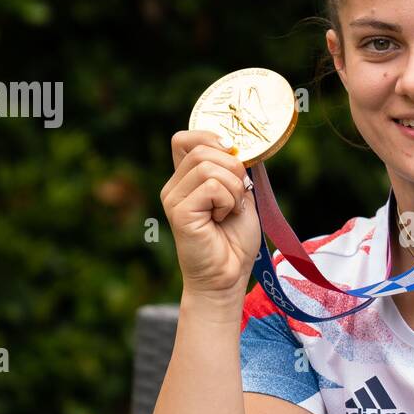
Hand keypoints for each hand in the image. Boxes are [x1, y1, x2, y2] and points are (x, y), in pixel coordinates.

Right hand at [161, 130, 263, 309]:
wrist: (228, 275)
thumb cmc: (234, 239)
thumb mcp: (240, 195)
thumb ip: (234, 169)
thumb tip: (238, 146)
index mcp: (186, 179)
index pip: (185, 138)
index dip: (211, 138)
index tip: (233, 155)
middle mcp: (174, 186)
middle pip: (203, 149)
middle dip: (234, 168)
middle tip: (239, 195)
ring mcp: (173, 198)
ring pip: (209, 167)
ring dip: (233, 188)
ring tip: (230, 210)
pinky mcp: (179, 212)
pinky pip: (212, 187)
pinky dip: (228, 201)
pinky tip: (222, 219)